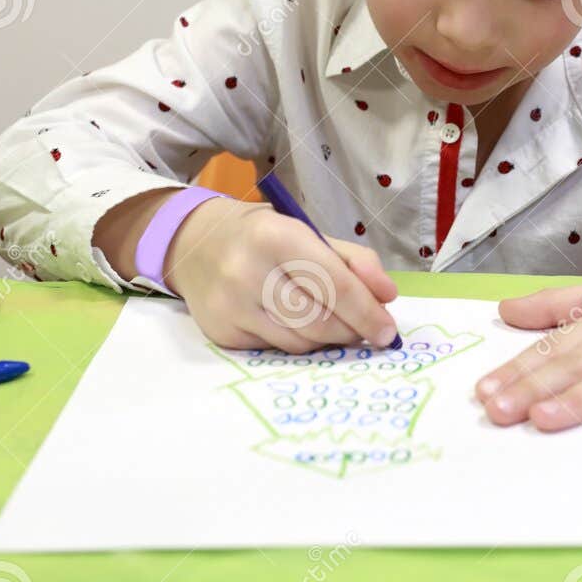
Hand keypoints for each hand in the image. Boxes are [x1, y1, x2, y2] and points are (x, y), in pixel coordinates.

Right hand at [164, 197, 399, 352]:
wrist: (194, 243)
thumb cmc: (263, 236)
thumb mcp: (307, 232)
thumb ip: (352, 260)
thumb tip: (387, 297)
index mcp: (276, 236)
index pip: (334, 284)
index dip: (367, 312)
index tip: (387, 330)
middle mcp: (248, 272)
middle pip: (319, 320)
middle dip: (351, 330)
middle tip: (365, 330)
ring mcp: (230, 306)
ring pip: (299, 342)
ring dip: (327, 339)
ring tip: (333, 324)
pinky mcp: (222, 332)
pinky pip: (276, 349)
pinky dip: (297, 341)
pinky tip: (295, 323)